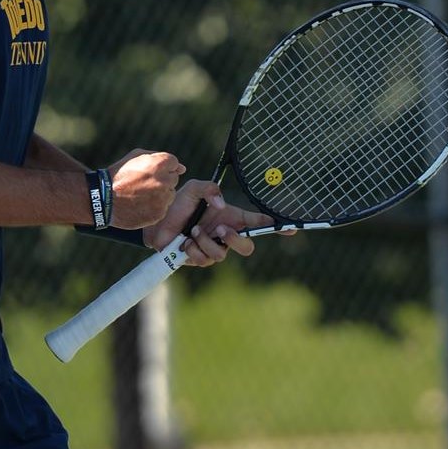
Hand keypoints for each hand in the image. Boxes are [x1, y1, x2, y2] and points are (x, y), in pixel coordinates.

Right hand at [107, 149, 185, 228]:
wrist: (103, 198)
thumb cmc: (119, 175)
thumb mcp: (136, 157)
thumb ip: (160, 157)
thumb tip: (182, 168)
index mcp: (160, 164)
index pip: (174, 164)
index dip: (161, 167)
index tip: (148, 172)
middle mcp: (164, 181)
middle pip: (173, 179)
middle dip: (162, 180)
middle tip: (143, 184)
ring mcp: (162, 199)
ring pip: (170, 195)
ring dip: (160, 194)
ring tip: (140, 195)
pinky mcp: (159, 214)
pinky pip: (163, 208)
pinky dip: (155, 207)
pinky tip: (140, 204)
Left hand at [144, 179, 291, 266]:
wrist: (156, 221)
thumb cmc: (178, 204)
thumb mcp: (194, 188)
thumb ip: (209, 189)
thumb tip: (221, 206)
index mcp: (231, 218)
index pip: (258, 224)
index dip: (277, 228)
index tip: (291, 228)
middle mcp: (225, 235)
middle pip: (247, 246)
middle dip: (236, 240)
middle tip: (221, 229)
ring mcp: (213, 249)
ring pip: (221, 254)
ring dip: (206, 241)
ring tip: (192, 231)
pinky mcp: (199, 259)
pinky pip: (204, 259)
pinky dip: (193, 249)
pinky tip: (184, 242)